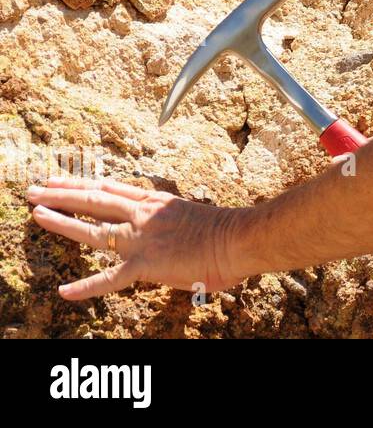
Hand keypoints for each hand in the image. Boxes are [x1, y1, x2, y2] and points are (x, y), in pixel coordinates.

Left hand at [27, 176, 252, 299]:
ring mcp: (142, 239)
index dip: (85, 184)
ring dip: (62, 221)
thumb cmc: (226, 231)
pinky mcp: (145, 264)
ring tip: (37, 213)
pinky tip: (65, 292)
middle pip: (95, 200)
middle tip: (36, 188)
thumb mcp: (192, 215)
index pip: (113, 189)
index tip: (64, 179)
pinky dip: (86, 287)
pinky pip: (109, 279)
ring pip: (93, 229)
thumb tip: (172, 230)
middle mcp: (143, 216)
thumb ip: (173, 221)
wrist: (238, 239)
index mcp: (156, 203)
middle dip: (62, 193)